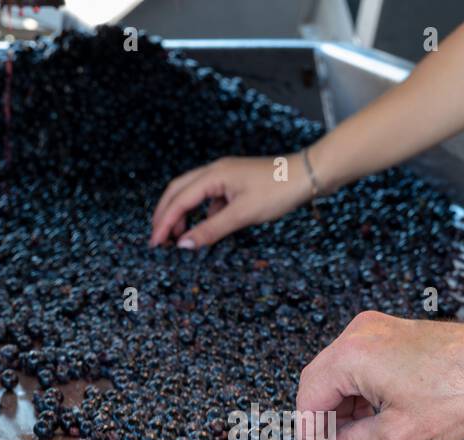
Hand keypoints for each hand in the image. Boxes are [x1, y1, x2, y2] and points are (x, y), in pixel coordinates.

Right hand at [149, 155, 309, 248]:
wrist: (308, 175)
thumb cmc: (279, 190)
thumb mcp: (243, 214)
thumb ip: (212, 230)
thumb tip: (185, 245)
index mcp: (213, 175)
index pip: (179, 200)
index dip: (164, 223)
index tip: (155, 243)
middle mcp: (215, 171)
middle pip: (178, 191)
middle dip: (165, 215)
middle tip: (158, 239)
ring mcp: (225, 176)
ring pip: (192, 194)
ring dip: (182, 214)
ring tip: (180, 237)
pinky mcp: (235, 184)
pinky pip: (210, 198)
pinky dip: (202, 213)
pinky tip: (206, 228)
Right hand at [294, 311, 463, 439]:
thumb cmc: (457, 392)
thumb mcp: (400, 433)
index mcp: (352, 357)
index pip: (311, 398)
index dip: (308, 434)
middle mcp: (356, 335)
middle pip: (318, 382)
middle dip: (319, 420)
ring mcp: (372, 330)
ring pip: (336, 373)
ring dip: (338, 407)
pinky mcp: (387, 333)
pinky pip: (356, 365)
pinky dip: (355, 392)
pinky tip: (364, 418)